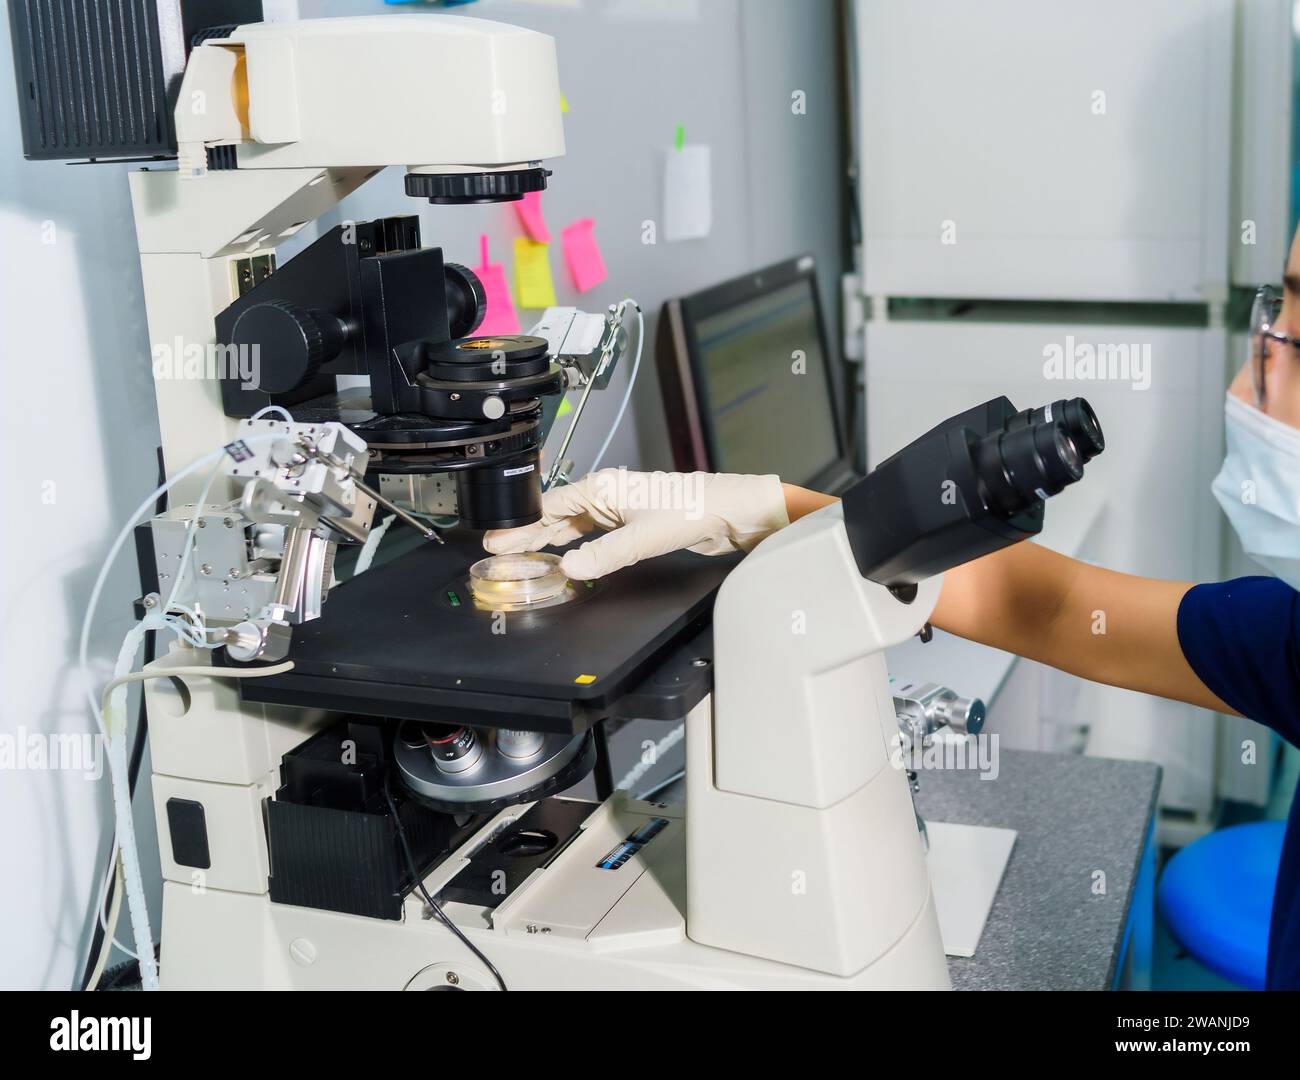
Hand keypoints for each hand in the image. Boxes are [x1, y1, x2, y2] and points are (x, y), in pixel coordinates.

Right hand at [483, 469, 789, 579]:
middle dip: (528, 533)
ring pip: (575, 526)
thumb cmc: (695, 509)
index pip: (550, 507)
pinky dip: (577, 546)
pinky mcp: (634, 525)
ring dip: (551, 541)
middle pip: (557, 516)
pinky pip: (595, 536)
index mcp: (603, 488)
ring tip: (524, 554)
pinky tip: (568, 556)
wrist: (732, 511)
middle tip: (499, 549)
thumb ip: (603, 555)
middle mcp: (608, 496)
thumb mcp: (643, 538)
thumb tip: (569, 568)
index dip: (522, 524)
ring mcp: (620, 510)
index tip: (497, 537)